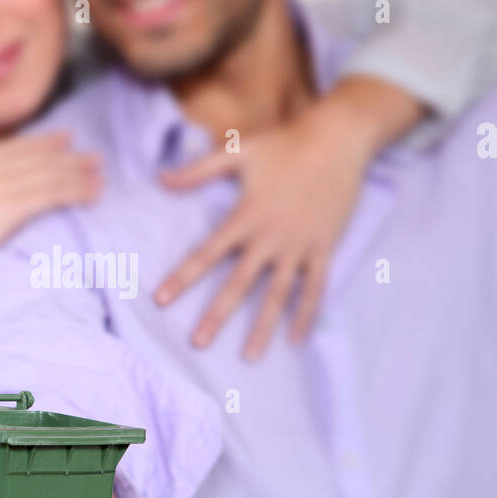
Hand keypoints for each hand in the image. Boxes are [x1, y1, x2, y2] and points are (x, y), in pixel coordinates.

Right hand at [0, 131, 102, 347]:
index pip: (14, 147)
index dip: (44, 143)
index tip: (66, 140)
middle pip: (36, 156)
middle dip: (69, 156)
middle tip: (95, 158)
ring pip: (49, 173)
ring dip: (79, 174)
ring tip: (101, 178)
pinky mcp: (5, 206)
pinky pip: (50, 193)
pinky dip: (76, 191)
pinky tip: (92, 195)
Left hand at [155, 93, 374, 357]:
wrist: (337, 140)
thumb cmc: (284, 144)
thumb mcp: (238, 150)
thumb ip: (198, 170)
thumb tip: (159, 180)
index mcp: (246, 216)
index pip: (207, 253)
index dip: (183, 277)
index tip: (161, 300)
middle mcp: (270, 237)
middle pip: (239, 283)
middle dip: (216, 315)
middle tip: (198, 343)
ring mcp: (299, 246)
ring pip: (278, 295)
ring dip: (262, 327)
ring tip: (250, 357)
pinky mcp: (324, 248)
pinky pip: (315, 288)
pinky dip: (306, 314)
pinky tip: (296, 340)